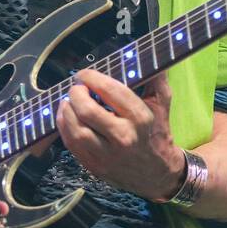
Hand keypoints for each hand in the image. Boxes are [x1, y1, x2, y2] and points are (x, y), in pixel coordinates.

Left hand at [55, 68, 185, 202]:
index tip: (85, 74)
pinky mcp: (94, 166)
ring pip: (75, 128)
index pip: (110, 91)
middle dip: (76, 93)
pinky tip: (66, 116)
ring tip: (68, 100)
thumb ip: (155, 78)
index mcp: (140, 119)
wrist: (157, 174)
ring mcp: (106, 155)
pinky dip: (64, 126)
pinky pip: (71, 144)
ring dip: (66, 109)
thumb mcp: (162, 104)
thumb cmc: (158, 133)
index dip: (92, 77)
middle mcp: (122, 137)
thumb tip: (145, 53)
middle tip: (76, 87)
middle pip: (87, 110)